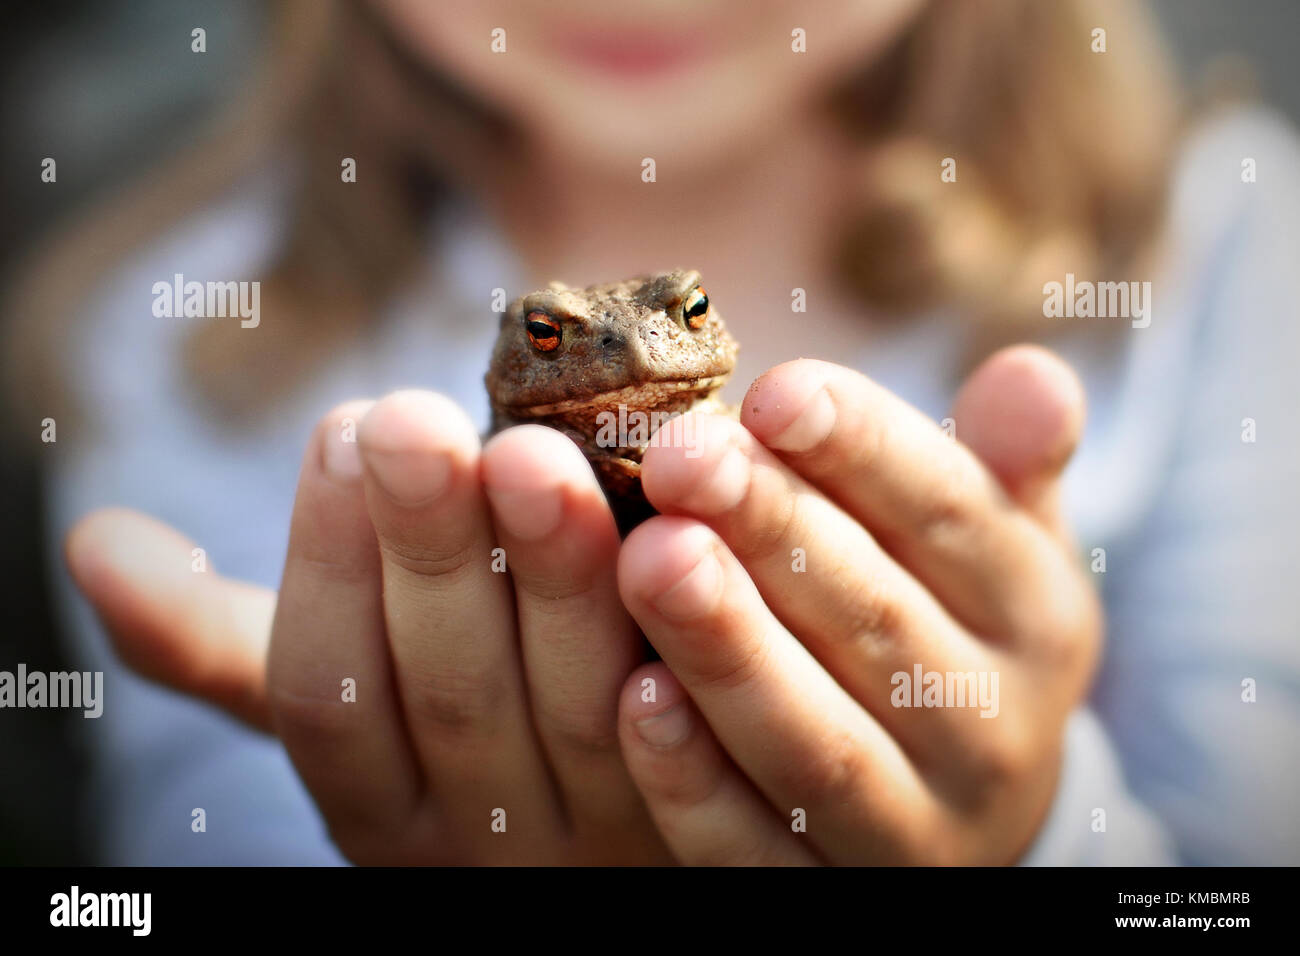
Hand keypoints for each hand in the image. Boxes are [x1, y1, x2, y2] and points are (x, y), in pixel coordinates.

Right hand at [66, 391, 671, 863]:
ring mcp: (608, 836)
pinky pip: (702, 749)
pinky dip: (680, 654)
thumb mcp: (348, 691)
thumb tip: (94, 541)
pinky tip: (674, 548)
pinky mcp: (708, 815)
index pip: (332, 701)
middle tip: (413, 422)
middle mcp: (488, 839)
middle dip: (431, 553)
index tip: (339, 430)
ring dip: (554, 580)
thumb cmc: (455, 709)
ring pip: (581, 712)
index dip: (326, 568)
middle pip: (455, 697)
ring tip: (535, 451)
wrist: (615, 818)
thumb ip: (230, 636)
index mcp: (382, 807)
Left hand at [613, 346, 1100, 863]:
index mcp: (1031, 614)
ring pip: (819, 741)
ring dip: (732, 650)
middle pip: (874, 619)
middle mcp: (991, 728)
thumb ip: (1002, 464)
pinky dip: (698, 788)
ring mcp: (915, 826)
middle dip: (774, 531)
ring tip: (650, 559)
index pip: (951, 517)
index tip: (775, 392)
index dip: (864, 449)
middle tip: (679, 455)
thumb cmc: (946, 627)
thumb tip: (1031, 374)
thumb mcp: (994, 545)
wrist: (959, 800)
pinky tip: (633, 703)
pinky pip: (759, 853)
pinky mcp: (829, 895)